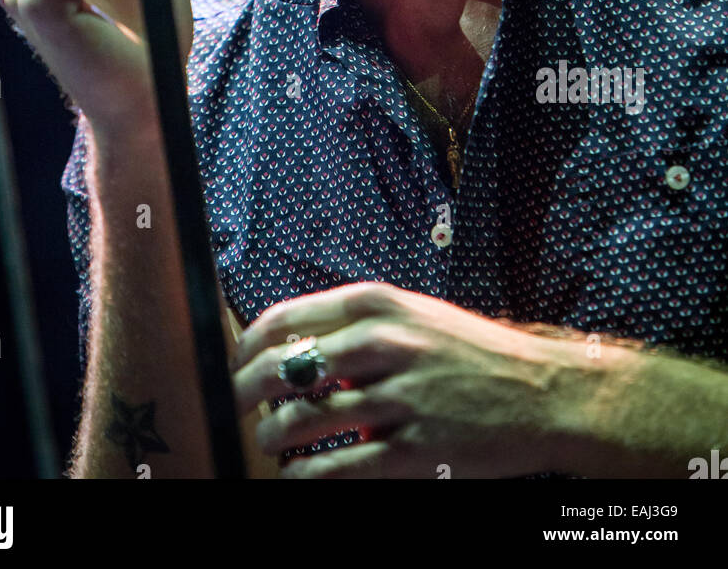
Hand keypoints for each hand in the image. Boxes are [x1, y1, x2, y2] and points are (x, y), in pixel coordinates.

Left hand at [231, 282, 581, 478]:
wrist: (546, 391)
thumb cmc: (474, 353)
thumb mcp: (415, 316)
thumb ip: (357, 328)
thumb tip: (294, 351)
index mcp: (380, 304)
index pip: (286, 317)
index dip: (247, 345)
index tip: (234, 362)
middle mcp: (385, 344)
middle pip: (284, 367)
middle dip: (246, 392)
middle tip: (234, 406)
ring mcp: (400, 397)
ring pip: (304, 419)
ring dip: (273, 436)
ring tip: (267, 443)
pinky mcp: (416, 449)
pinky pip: (341, 466)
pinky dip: (308, 474)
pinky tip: (297, 474)